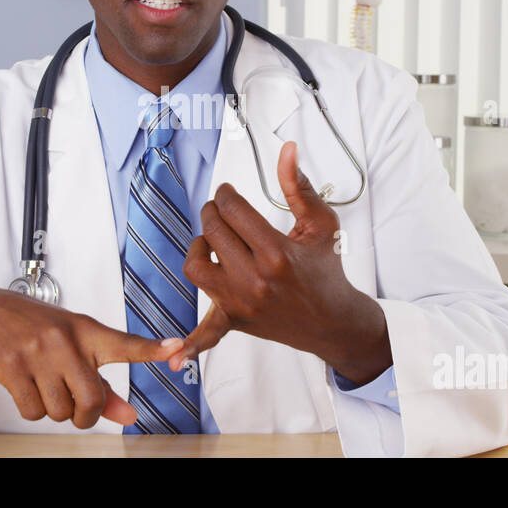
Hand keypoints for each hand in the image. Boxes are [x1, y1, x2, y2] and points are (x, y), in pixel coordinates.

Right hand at [0, 288, 181, 428]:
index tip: (177, 347)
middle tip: (78, 407)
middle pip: (92, 399)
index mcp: (85, 330)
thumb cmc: (32, 327)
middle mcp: (65, 340)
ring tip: (45, 386)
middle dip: (86, 415)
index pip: (124, 343)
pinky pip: (33, 411)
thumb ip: (102, 382)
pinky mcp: (12, 368)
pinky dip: (32, 409)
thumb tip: (129, 416)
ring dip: (55, 411)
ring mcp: (37, 353)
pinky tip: (26, 387)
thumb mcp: (70, 345)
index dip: (152, 349)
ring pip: (61, 411)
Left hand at [178, 142, 390, 384]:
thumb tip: (286, 150)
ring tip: (212, 241)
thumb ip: (299, 186)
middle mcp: (254, 278)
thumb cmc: (327, 270)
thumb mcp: (321, 224)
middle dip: (213, 212)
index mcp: (276, 252)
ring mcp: (241, 303)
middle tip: (221, 209)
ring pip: (195, 264)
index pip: (232, 209)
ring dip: (199, 246)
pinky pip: (206, 334)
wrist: (333, 321)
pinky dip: (191, 345)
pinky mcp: (234, 321)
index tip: (228, 192)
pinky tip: (173, 357)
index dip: (225, 194)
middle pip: (212, 230)